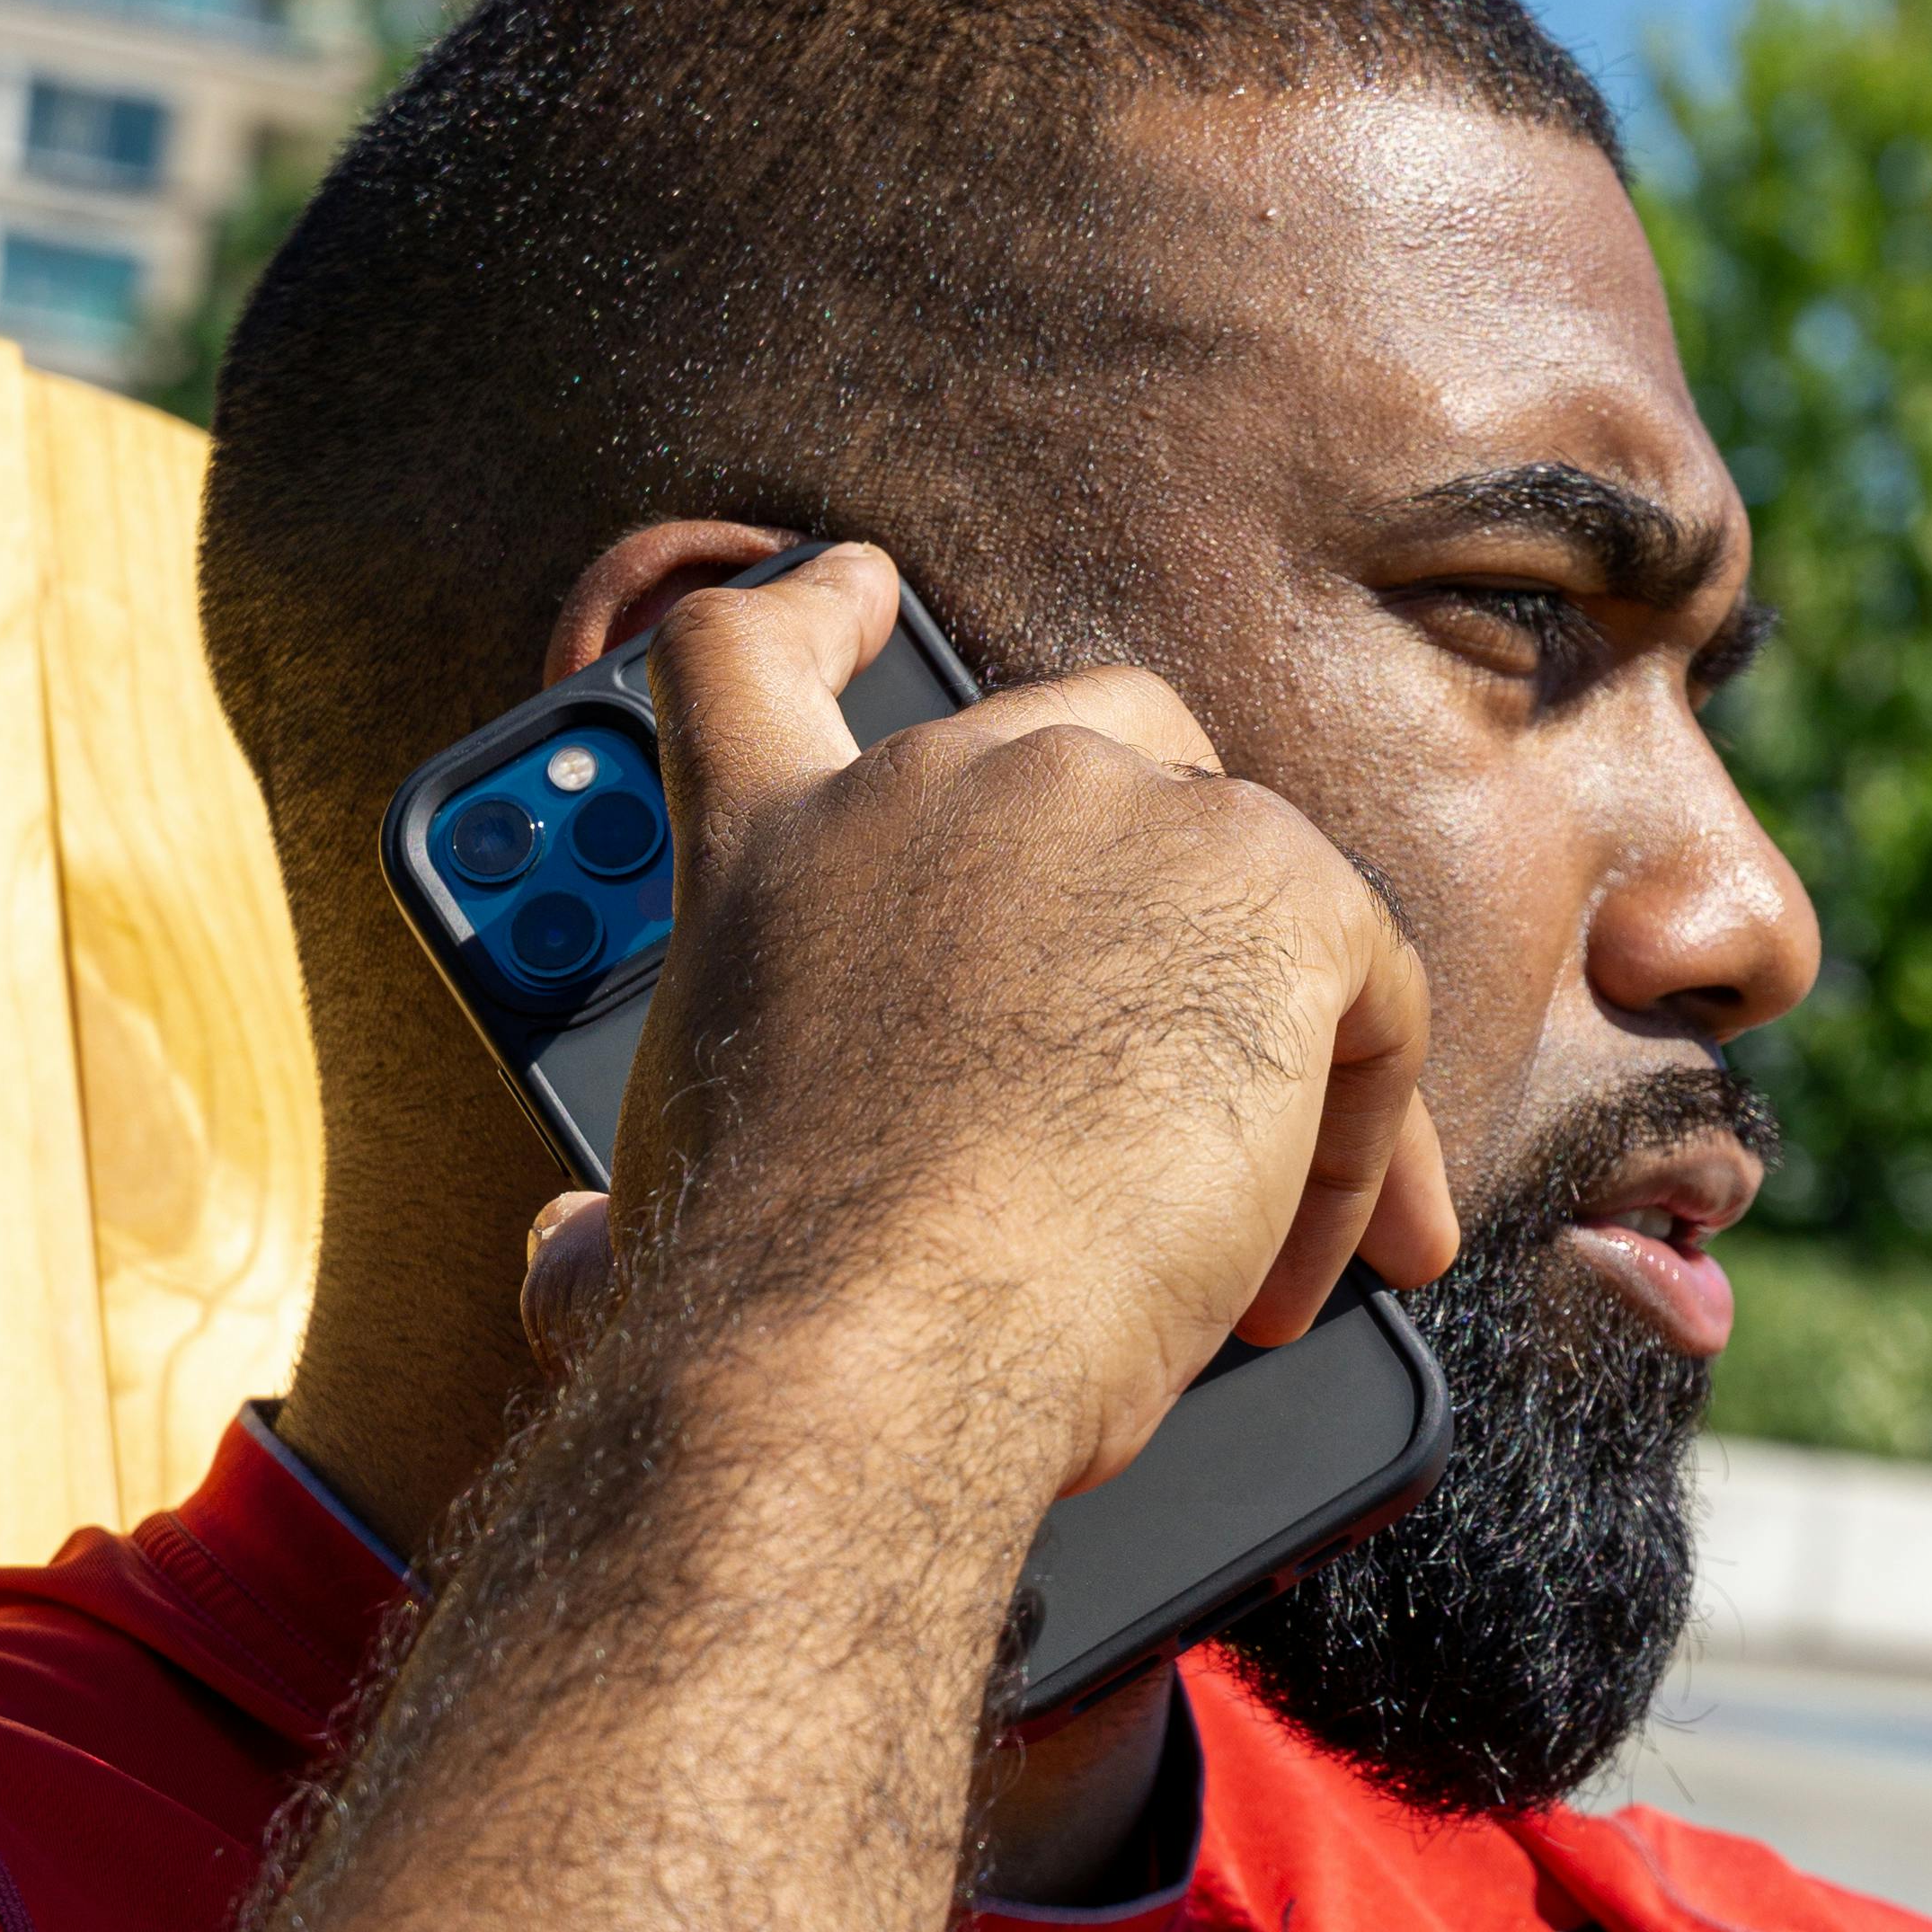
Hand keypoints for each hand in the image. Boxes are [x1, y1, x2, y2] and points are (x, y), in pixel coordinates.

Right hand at [524, 547, 1454, 1500]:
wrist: (870, 1343)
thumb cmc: (759, 1311)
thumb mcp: (647, 1226)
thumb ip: (610, 1216)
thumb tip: (560, 1260)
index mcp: (768, 854)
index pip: (752, 658)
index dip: (814, 610)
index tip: (858, 588)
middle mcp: (935, 790)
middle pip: (1099, 740)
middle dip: (1159, 879)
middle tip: (1173, 1049)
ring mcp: (1112, 811)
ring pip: (1253, 882)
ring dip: (1275, 1046)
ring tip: (1261, 1236)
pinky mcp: (1268, 886)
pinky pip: (1367, 992)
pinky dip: (1372, 1130)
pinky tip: (1338, 1248)